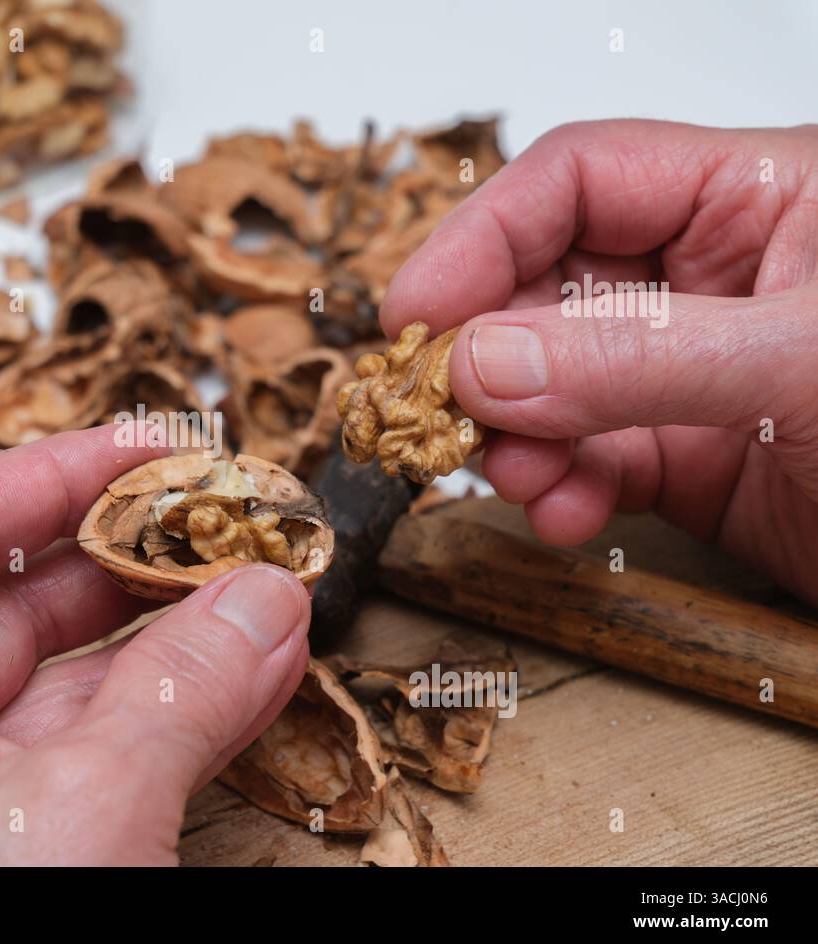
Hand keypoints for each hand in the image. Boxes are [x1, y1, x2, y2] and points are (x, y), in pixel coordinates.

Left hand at [0, 425, 309, 864]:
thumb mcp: (85, 818)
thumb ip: (183, 694)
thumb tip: (267, 598)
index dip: (50, 470)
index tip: (150, 447)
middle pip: (16, 595)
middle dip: (130, 551)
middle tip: (227, 517)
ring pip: (70, 676)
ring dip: (170, 630)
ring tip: (261, 589)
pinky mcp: (17, 849)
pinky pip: (101, 748)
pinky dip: (176, 707)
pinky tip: (249, 673)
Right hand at [385, 119, 817, 604]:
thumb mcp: (804, 365)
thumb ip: (638, 359)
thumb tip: (483, 363)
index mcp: (755, 200)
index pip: (580, 181)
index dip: (484, 237)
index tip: (417, 311)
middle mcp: (711, 281)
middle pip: (545, 285)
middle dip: (487, 350)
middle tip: (438, 406)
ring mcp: (693, 375)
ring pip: (550, 383)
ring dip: (513, 431)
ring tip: (513, 471)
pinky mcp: (690, 460)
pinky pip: (585, 461)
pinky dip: (556, 489)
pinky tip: (562, 511)